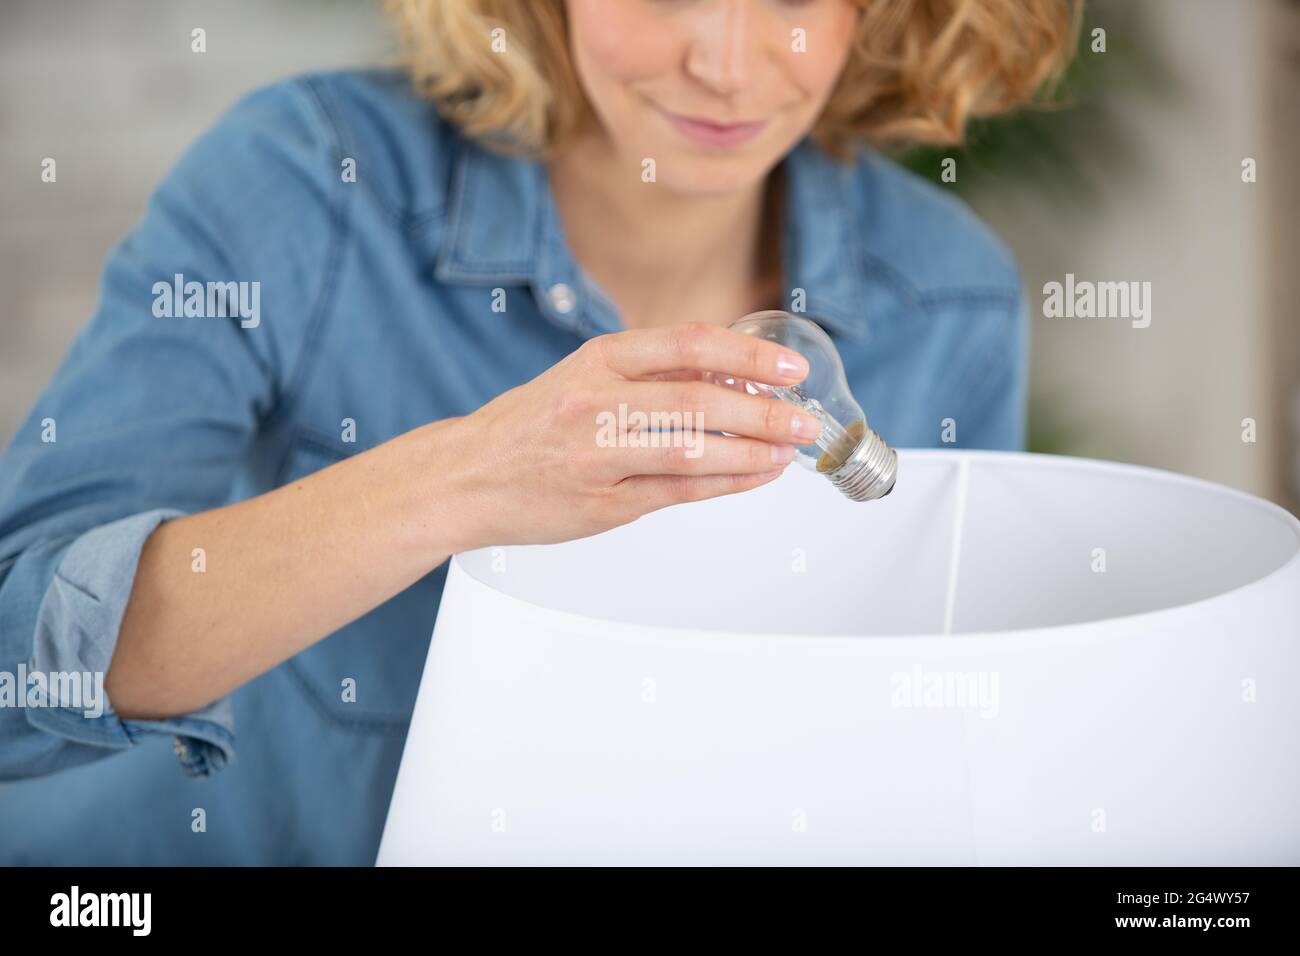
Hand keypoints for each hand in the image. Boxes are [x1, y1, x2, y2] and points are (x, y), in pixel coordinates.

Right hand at [443, 323, 822, 548]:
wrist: (465, 477)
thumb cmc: (530, 427)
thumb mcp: (582, 377)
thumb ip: (648, 374)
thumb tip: (733, 374)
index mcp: (597, 360)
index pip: (687, 344)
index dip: (748, 353)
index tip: (790, 366)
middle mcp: (596, 403)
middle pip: (698, 401)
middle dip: (763, 410)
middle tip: (804, 417)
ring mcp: (598, 456)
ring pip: (692, 450)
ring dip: (753, 451)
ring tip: (789, 450)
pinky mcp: (603, 504)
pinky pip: (678, 492)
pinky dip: (726, 483)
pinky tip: (756, 475)